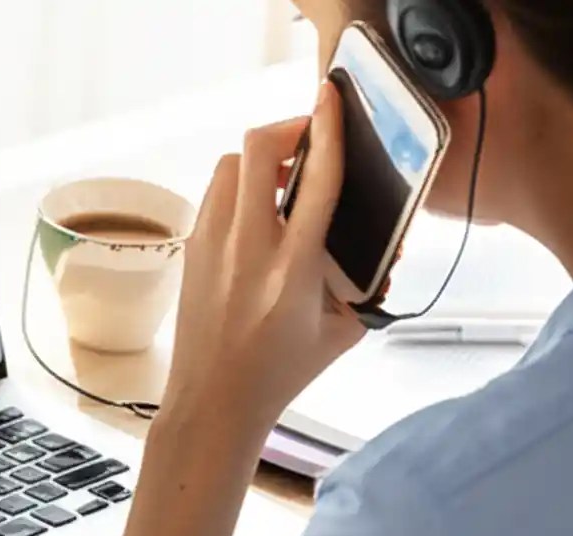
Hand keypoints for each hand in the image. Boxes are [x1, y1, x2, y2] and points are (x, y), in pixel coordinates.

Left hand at [160, 83, 364, 434]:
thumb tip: (380, 251)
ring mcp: (212, 245)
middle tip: (307, 140)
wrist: (215, 399)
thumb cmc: (279, 371)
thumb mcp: (342, 330)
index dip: (326, 128)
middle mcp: (248, 248)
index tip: (330, 98)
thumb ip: (365, 284)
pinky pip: (214, 195)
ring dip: (258, 159)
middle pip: (255, 148)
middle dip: (286, 129)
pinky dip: (237, 188)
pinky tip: (256, 213)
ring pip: (228, 166)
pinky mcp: (192, 250)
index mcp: (293, 267)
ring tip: (282, 179)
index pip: (317, 179)